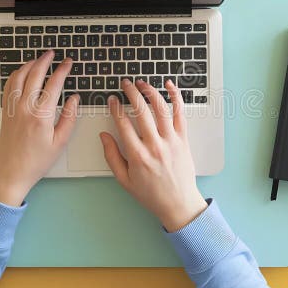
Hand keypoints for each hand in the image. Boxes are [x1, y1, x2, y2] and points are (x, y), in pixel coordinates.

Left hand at [0, 50, 78, 205]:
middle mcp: (25, 107)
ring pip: (19, 77)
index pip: (54, 84)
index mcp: (41, 115)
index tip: (68, 62)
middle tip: (52, 54)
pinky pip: (8, 86)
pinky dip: (16, 74)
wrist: (11, 172)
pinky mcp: (5, 111)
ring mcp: (12, 108)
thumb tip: (74, 99)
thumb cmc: (36, 161)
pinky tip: (22, 73)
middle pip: (35, 74)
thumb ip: (69, 118)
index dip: (62, 70)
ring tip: (38, 59)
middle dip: (45, 60)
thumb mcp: (60, 142)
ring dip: (29, 64)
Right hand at [100, 79, 206, 231]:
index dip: (115, 108)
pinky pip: (180, 114)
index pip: (123, 123)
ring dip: (150, 91)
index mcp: (138, 156)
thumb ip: (112, 156)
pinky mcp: (183, 139)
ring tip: (142, 83)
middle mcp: (154, 145)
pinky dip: (176, 97)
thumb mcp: (124, 180)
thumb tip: (104, 136)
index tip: (112, 100)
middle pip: (141, 111)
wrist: (178, 204)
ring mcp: (171, 141)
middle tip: (125, 84)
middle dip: (130, 93)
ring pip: (160, 108)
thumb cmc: (151, 194)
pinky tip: (170, 86)